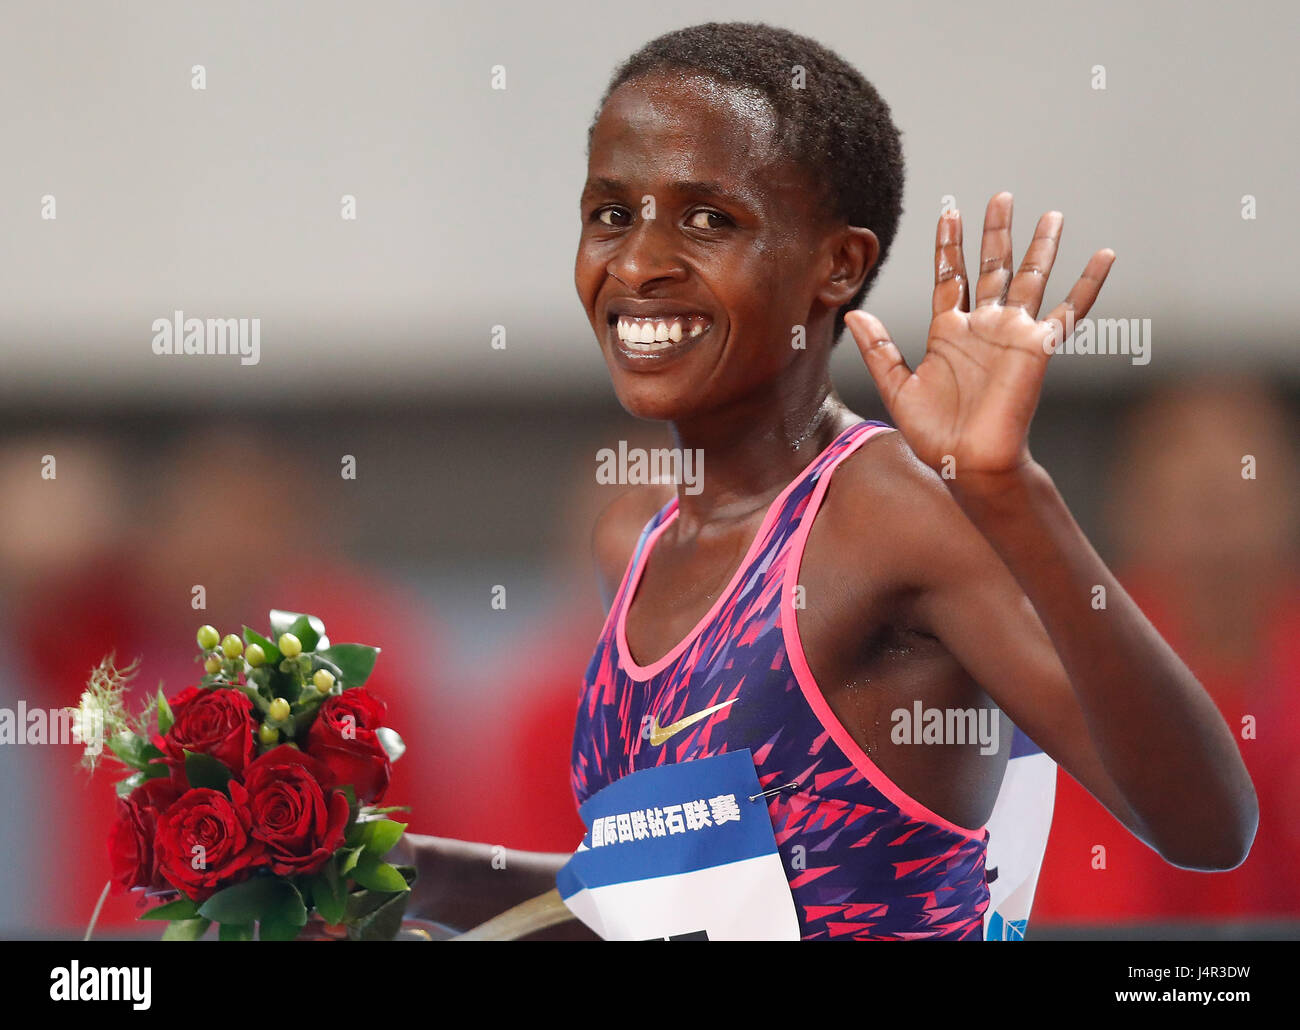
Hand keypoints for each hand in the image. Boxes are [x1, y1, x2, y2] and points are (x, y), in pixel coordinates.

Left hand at [845, 192, 1113, 483]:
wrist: (966, 462)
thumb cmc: (933, 433)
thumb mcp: (896, 386)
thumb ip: (879, 348)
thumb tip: (853, 314)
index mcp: (949, 332)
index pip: (951, 276)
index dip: (950, 245)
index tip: (949, 212)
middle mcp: (983, 326)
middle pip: (991, 267)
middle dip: (995, 232)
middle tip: (1001, 196)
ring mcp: (1012, 333)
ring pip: (1029, 279)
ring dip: (1040, 247)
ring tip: (1051, 215)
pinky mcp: (1038, 346)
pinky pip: (1070, 310)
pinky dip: (1089, 284)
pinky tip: (1105, 255)